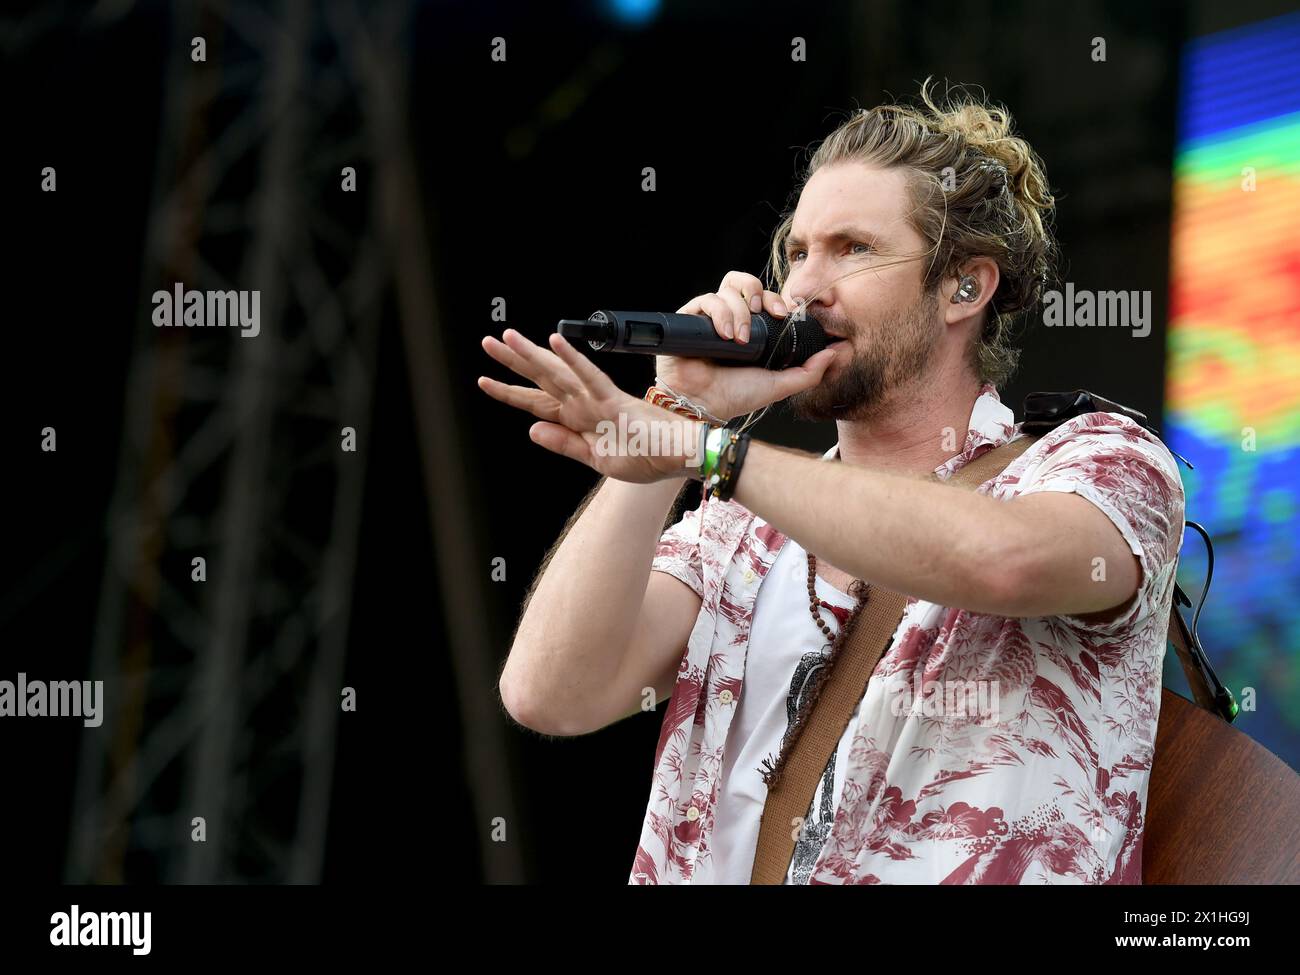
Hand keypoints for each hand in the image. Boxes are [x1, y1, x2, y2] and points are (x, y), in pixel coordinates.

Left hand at [478, 328, 706, 482]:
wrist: (681, 456)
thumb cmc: (649, 456)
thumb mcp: (597, 459)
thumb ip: (565, 444)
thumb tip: (531, 430)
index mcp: (580, 418)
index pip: (539, 402)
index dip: (511, 392)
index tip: (485, 381)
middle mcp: (585, 404)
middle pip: (543, 379)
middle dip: (514, 361)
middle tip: (488, 342)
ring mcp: (598, 400)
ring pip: (559, 373)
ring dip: (533, 354)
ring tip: (507, 337)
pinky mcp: (616, 402)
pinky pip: (590, 378)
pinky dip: (573, 360)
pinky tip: (556, 342)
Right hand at [655, 270, 842, 420]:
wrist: (704, 404)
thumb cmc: (735, 396)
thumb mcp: (779, 384)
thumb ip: (809, 371)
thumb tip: (834, 353)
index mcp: (752, 329)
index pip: (764, 298)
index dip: (775, 299)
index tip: (783, 314)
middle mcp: (730, 319)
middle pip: (743, 283)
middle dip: (757, 292)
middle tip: (762, 312)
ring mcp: (710, 318)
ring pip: (726, 290)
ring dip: (738, 310)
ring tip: (740, 337)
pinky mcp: (690, 319)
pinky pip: (707, 299)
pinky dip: (720, 313)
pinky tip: (726, 335)